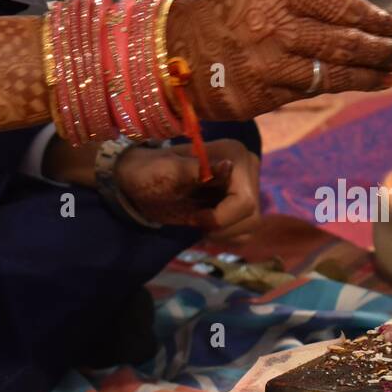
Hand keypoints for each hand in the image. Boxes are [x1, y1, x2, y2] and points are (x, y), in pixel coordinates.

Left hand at [116, 140, 259, 233]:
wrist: (140, 181)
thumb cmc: (151, 171)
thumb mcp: (169, 171)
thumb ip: (199, 171)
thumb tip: (228, 166)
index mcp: (235, 154)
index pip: (244, 200)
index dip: (219, 217)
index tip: (194, 217)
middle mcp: (247, 170)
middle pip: (251, 216)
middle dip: (221, 226)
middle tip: (195, 220)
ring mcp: (247, 188)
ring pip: (251, 226)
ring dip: (224, 233)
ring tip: (200, 223)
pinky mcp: (241, 206)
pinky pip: (246, 232)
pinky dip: (226, 236)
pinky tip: (207, 227)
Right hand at [167, 0, 391, 121]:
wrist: (171, 49)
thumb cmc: (225, 14)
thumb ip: (306, 2)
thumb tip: (359, 21)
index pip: (341, 6)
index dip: (376, 19)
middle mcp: (274, 25)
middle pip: (344, 41)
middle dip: (381, 48)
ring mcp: (268, 64)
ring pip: (333, 72)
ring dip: (370, 74)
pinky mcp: (262, 95)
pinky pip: (310, 91)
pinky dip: (340, 88)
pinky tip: (361, 85)